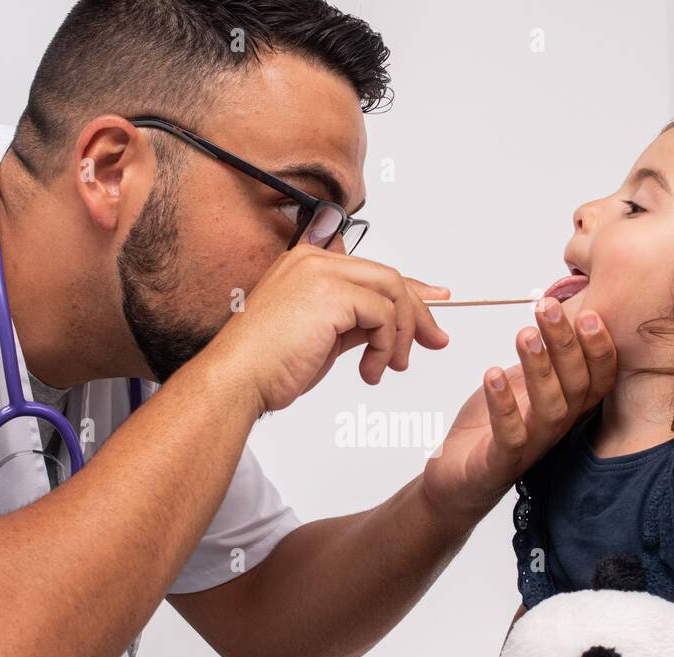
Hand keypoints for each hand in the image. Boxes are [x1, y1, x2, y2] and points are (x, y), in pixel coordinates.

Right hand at [214, 243, 450, 413]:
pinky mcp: (331, 294)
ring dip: (401, 334)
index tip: (436, 301)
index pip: (371, 270)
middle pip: (388, 277)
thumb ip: (356, 323)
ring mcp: (321, 272)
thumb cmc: (269, 366)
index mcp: (307, 264)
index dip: (408, 287)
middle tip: (435, 342)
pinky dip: (385, 345)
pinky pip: (383, 315)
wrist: (237, 380)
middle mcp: (314, 259)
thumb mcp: (323, 339)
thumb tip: (391, 326)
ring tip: (391, 366)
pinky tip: (371, 371)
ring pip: (392, 292)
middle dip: (417, 312)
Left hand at [422, 297, 614, 523]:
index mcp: (566, 407)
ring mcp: (530, 449)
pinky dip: (504, 407)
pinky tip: (493, 375)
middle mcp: (556, 429)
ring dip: (540, 369)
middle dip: (565, 344)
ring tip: (524, 334)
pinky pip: (510, 438)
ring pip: (550, 410)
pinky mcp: (499, 466)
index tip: (588, 312)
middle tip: (547, 308)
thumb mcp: (518, 384)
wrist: (455, 480)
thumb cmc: (490, 428)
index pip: (597, 379)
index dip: (599, 348)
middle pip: (576, 387)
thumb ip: (539, 358)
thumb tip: (554, 314)